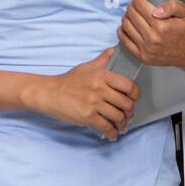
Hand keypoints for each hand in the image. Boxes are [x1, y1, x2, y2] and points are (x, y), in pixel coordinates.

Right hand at [25, 48, 139, 140]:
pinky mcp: (87, 116)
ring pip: (118, 116)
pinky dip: (112, 133)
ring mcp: (93, 103)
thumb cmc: (67, 81)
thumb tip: (113, 51)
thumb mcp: (85, 67)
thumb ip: (102, 60)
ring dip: (122, 124)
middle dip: (130, 113)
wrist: (48, 93)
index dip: (135, 95)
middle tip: (128, 116)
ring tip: (121, 126)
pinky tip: (112, 134)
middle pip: (126, 103)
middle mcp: (99, 88)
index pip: (128, 86)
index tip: (134, 100)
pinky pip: (106, 127)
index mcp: (101, 75)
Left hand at [117, 0, 184, 69]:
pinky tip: (125, 27)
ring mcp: (145, 49)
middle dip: (132, 6)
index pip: (140, 5)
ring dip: (126, 17)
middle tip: (136, 5)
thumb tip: (156, 9)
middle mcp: (152, 38)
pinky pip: (124, 41)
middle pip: (131, 14)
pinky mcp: (142, 57)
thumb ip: (173, 6)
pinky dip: (122, 32)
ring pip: (126, 26)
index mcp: (161, 25)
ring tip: (132, 14)